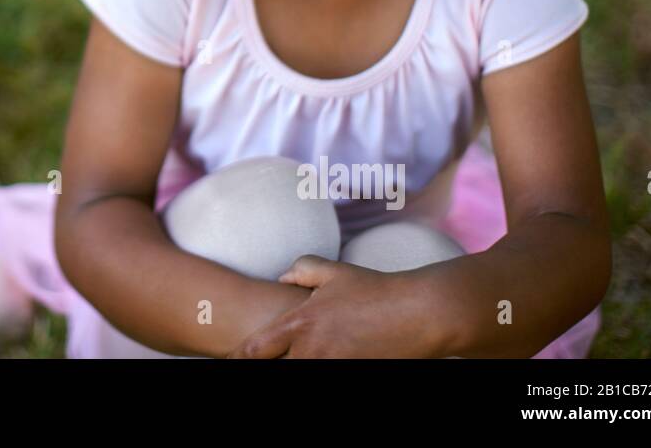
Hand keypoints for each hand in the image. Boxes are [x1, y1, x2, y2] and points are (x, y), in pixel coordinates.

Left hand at [226, 255, 439, 357]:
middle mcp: (311, 349)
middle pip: (273, 369)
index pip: (255, 349)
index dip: (237, 358)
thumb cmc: (376, 290)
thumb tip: (281, 276)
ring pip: (299, 375)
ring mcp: (332, 366)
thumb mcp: (336, 272)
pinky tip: (318, 365)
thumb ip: (303, 270)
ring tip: (297, 361)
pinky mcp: (352, 374)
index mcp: (300, 322)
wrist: (420, 312)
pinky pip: (324, 381)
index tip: (230, 361)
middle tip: (256, 363)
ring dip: (293, 369)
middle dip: (265, 366)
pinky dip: (318, 374)